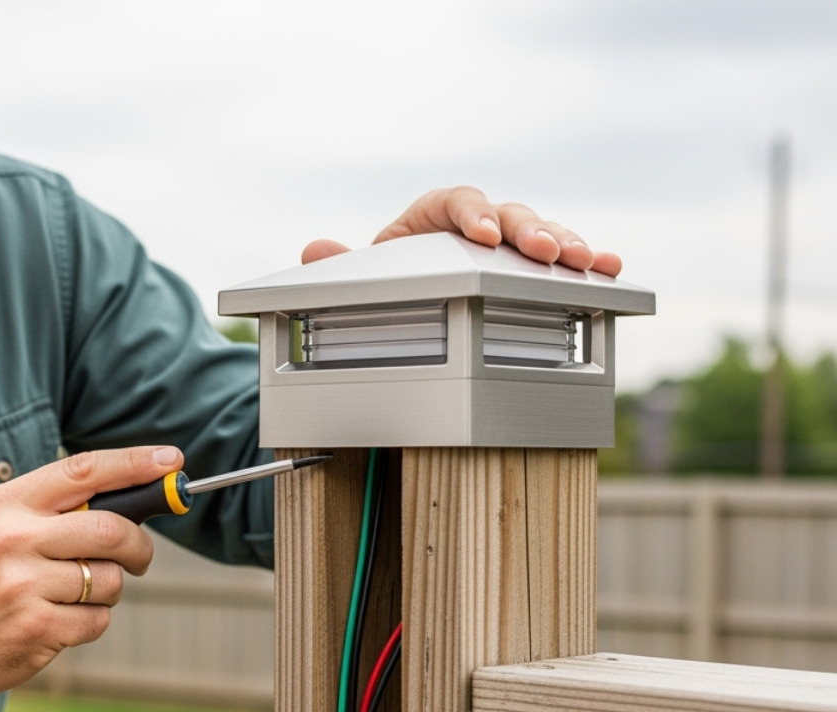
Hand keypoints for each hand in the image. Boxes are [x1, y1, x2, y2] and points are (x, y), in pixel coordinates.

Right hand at [0, 445, 179, 704]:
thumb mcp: (3, 531)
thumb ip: (60, 512)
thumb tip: (138, 499)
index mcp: (7, 504)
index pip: (83, 471)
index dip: (134, 463)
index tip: (171, 460)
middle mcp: (13, 538)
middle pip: (112, 529)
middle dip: (139, 547)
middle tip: (138, 558)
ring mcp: (23, 584)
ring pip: (110, 580)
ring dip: (106, 591)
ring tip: (70, 597)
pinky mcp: (36, 627)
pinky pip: (97, 619)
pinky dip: (90, 622)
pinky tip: (57, 622)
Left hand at [299, 186, 621, 276]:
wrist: (411, 295)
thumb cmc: (391, 279)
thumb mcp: (367, 274)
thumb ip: (346, 265)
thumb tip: (316, 250)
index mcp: (434, 214)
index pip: (456, 201)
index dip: (471, 214)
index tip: (481, 234)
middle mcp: (477, 222)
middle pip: (508, 214)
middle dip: (528, 231)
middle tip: (544, 252)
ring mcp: (509, 243)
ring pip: (541, 233)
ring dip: (564, 245)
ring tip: (586, 260)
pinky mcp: (532, 268)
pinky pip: (562, 260)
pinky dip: (589, 262)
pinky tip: (612, 268)